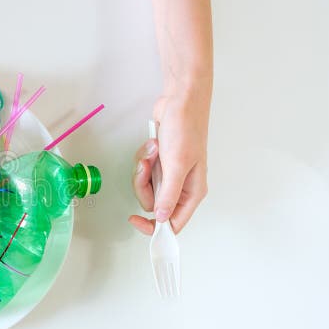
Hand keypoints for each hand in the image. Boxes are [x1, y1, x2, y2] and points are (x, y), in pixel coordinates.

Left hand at [129, 89, 209, 234]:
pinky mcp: (159, 163)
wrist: (179, 101)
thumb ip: (169, 195)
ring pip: (146, 187)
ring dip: (143, 170)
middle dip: (144, 186)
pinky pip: (143, 172)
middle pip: (154, 204)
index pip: (174, 222)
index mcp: (193, 191)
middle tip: (147, 167)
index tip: (136, 221)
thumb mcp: (178, 165)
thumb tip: (162, 218)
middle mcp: (182, 185)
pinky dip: (144, 159)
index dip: (155, 227)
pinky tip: (152, 145)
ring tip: (152, 152)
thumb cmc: (186, 129)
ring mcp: (169, 174)